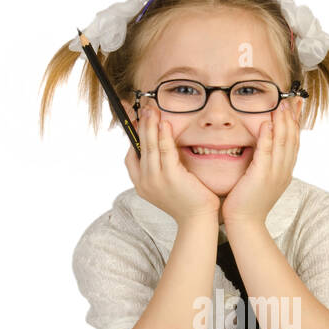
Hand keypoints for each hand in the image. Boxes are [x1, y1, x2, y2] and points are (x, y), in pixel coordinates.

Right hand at [123, 106, 220, 225]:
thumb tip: (160, 150)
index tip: (138, 122)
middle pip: (140, 147)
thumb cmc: (187, 203)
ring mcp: (156, 180)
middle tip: (144, 108)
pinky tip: (165, 124)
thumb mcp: (167, 187)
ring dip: (150, 125)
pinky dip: (163, 136)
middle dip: (141, 125)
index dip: (133, 138)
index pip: (130, 158)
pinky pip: (165, 151)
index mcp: (142, 185)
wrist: (197, 220)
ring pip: (150, 146)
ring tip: (151, 110)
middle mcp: (145, 182)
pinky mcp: (171, 177)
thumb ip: (160, 171)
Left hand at [220, 101, 300, 230]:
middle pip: (292, 139)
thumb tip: (265, 150)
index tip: (297, 106)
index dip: (297, 123)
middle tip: (292, 99)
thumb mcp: (262, 180)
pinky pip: (266, 153)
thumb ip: (266, 164)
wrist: (245, 223)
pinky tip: (267, 123)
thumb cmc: (248, 203)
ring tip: (281, 104)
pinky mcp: (261, 176)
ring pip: (282, 143)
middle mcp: (284, 171)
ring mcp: (275, 174)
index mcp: (285, 171)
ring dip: (282, 122)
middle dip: (293, 118)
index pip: (294, 142)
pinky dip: (268, 137)